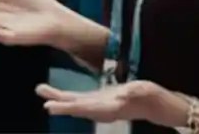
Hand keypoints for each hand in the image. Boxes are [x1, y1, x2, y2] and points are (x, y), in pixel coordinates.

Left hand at [37, 81, 185, 126]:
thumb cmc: (153, 97)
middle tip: (41, 96)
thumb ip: (135, 92)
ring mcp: (101, 106)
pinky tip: (56, 95)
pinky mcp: (101, 101)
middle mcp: (102, 109)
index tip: (51, 106)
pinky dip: (67, 98)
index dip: (67, 106)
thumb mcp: (146, 91)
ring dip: (59, 98)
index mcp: (110, 106)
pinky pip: (81, 100)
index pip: (85, 107)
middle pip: (76, 106)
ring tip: (40, 90)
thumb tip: (123, 94)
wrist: (159, 106)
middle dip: (59, 103)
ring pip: (76, 103)